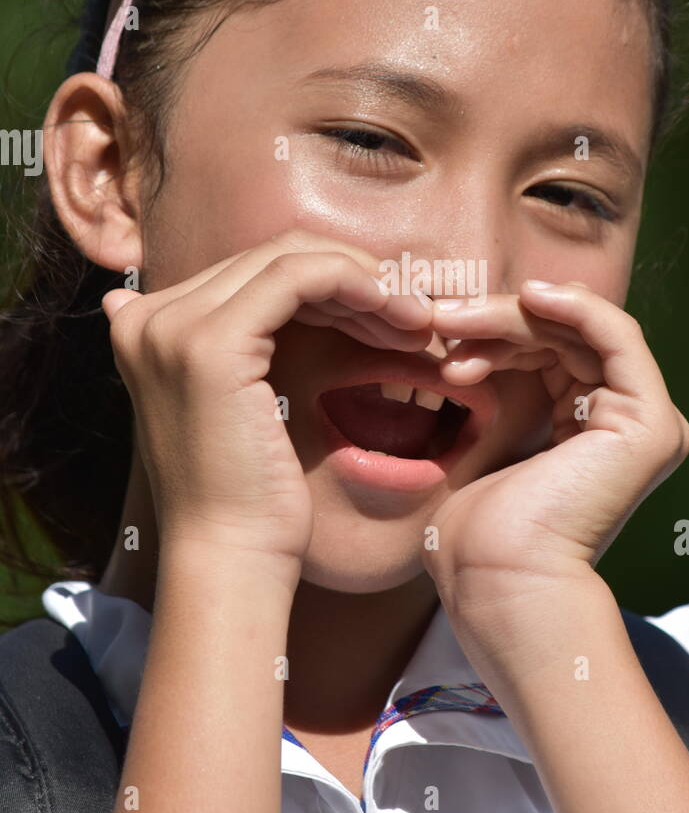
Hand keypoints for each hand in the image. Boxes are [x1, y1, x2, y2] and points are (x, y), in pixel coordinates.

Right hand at [101, 230, 437, 570]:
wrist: (232, 557)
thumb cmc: (251, 496)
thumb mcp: (246, 403)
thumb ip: (248, 350)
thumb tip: (257, 327)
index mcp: (147, 326)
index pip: (253, 269)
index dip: (330, 281)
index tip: (389, 314)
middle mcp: (147, 316)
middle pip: (272, 255)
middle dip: (354, 278)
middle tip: (413, 314)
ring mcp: (174, 325)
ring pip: (290, 257)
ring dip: (366, 283)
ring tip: (417, 322)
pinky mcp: (210, 342)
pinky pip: (298, 277)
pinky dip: (356, 286)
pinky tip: (396, 318)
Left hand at [424, 281, 688, 675]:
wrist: (499, 583)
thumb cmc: (478, 536)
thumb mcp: (482, 442)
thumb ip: (495, 389)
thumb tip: (463, 339)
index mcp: (591, 430)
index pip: (551, 349)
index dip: (496, 330)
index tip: (439, 333)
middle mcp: (624, 423)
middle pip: (565, 335)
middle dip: (499, 319)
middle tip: (442, 320)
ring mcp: (645, 422)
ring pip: (581, 330)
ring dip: (515, 315)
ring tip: (457, 323)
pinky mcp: (649, 423)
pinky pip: (619, 335)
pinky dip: (574, 308)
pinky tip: (529, 298)